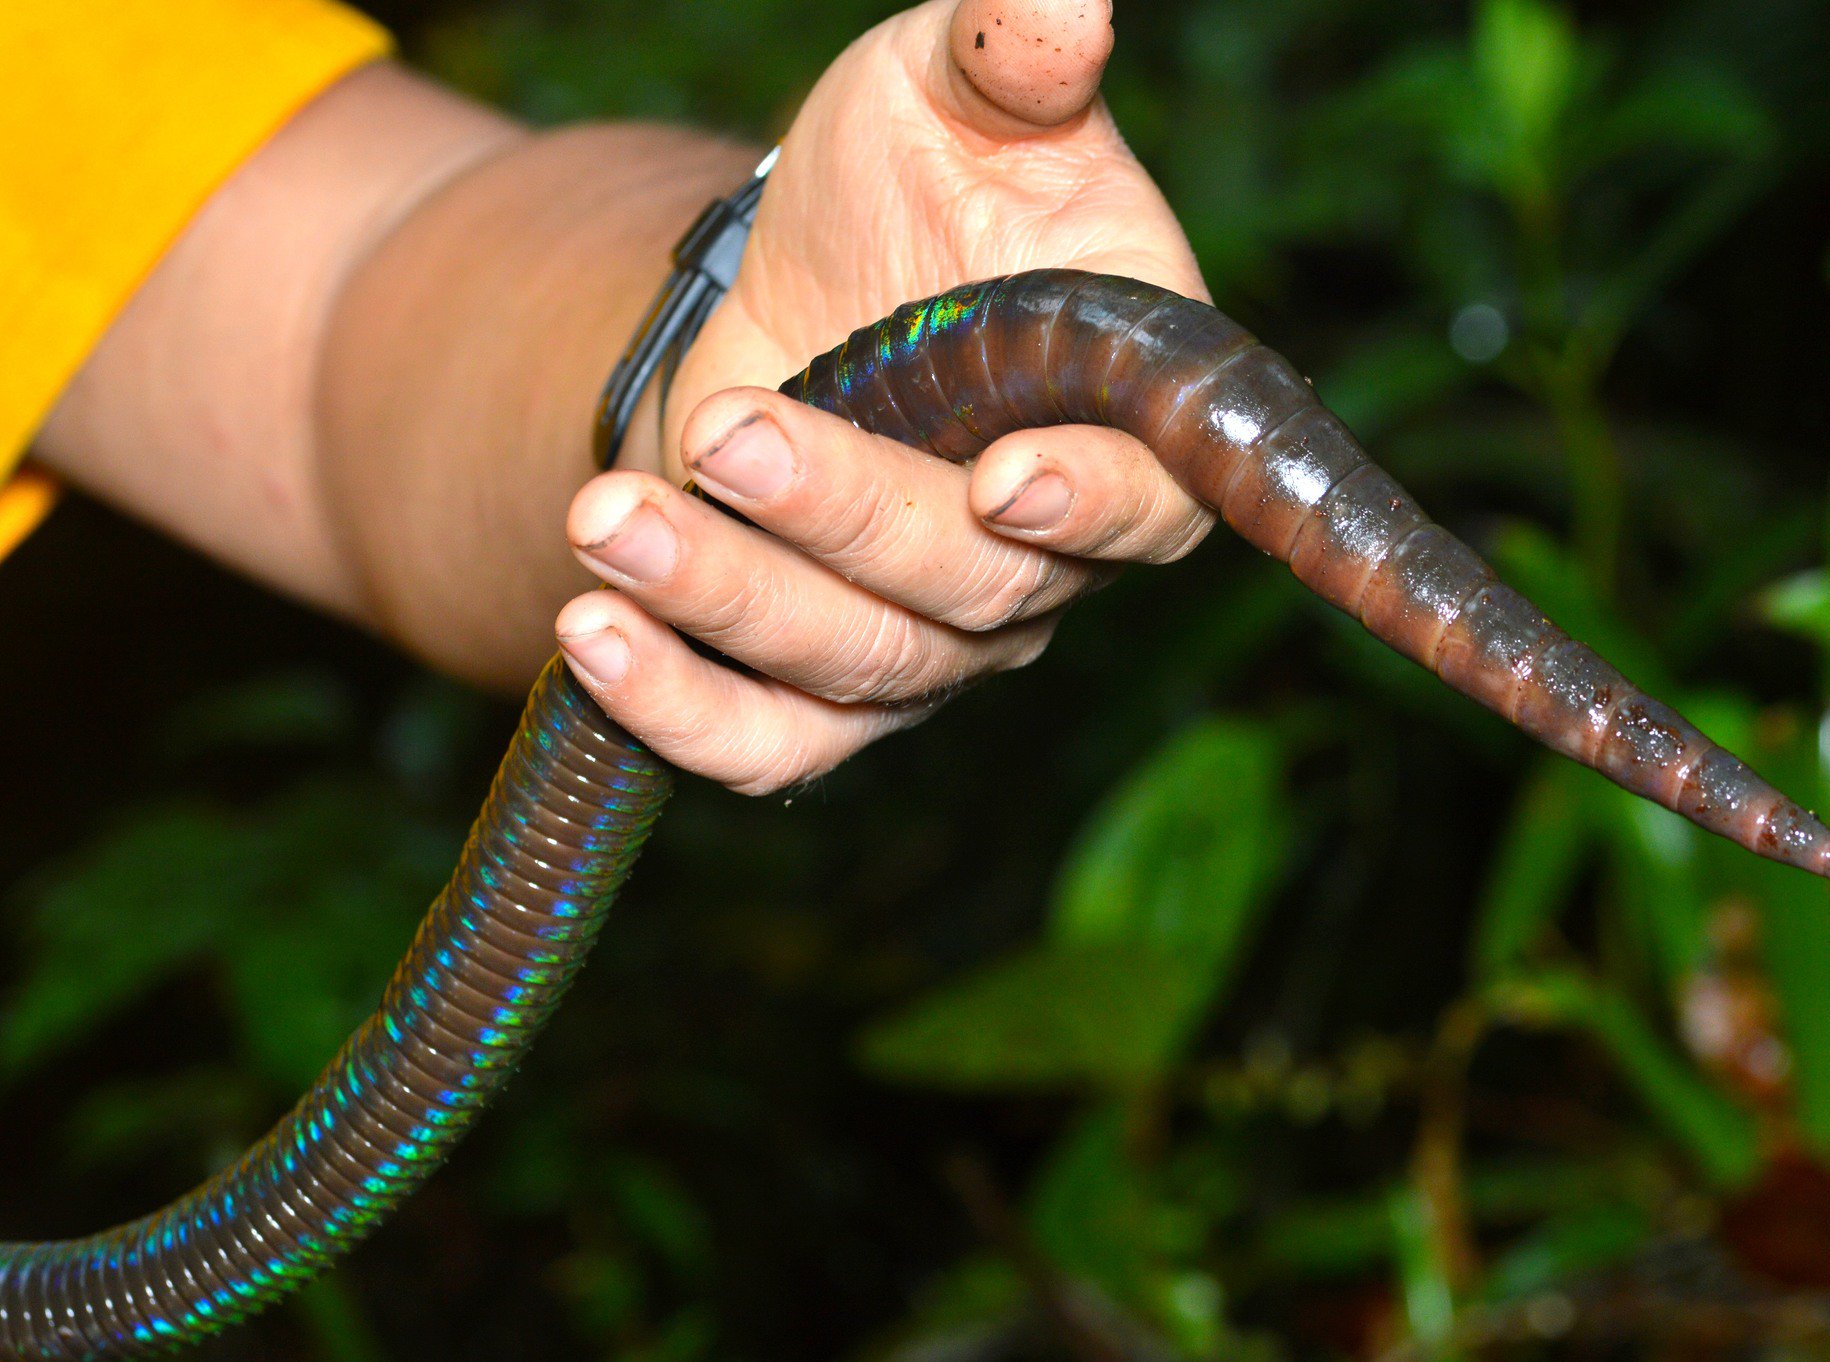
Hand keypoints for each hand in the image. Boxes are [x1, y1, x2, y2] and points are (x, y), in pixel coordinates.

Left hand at [555, 0, 1212, 792]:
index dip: (1091, 508)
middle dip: (843, 516)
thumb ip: (1009, 58)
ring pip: (859, 666)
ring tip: (604, 517)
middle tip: (723, 432)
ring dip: (728, 601)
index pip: (1146, 501)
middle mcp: (1040, 556)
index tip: (1003, 481)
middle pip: (973, 590)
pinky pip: (773, 744)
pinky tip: (592, 638)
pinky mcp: (823, 686)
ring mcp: (933, 636)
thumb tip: (1062, 1)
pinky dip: (684, 713)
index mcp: (1114, 422)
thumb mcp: (947, 95)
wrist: (800, 282)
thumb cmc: (907, 182)